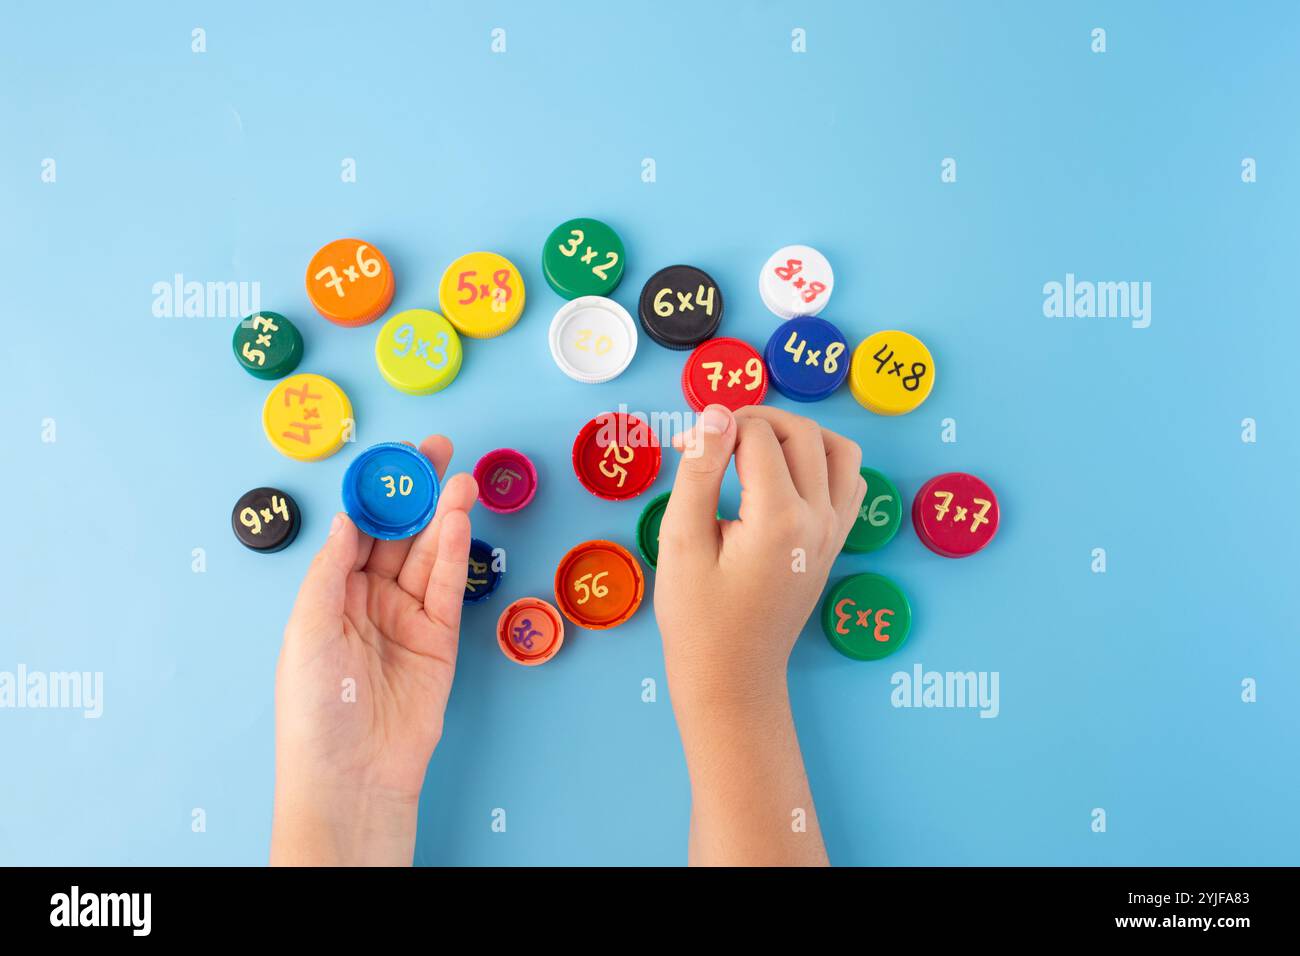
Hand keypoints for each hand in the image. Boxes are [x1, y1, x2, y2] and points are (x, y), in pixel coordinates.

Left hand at [270, 435, 477, 865]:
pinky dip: (454, 550)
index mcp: (330, 594)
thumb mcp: (307, 629)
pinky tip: (458, 519)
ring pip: (427, 554)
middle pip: (398, 534)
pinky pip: (446, 586)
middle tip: (436, 451)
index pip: (358, 530)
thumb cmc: (314, 707)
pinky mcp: (439, 639)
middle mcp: (369, 599)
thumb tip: (348, 518)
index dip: (375, 492)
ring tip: (459, 478)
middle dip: (416, 491)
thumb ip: (332, 570)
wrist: (352, 773)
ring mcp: (406, 618)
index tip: (392, 457)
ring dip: (443, 514)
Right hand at [653, 404, 864, 865]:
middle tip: (712, 439)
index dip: (715, 429)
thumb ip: (699, 471)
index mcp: (778, 518)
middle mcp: (818, 519)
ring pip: (838, 449)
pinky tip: (784, 473)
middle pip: (801, 432)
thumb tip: (716, 413)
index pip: (756, 434)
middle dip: (755, 420)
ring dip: (797, 433)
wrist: (732, 677)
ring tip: (753, 445)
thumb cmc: (697, 617)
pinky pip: (849, 480)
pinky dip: (822, 460)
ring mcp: (834, 532)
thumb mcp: (681, 540)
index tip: (683, 449)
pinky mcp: (835, 542)